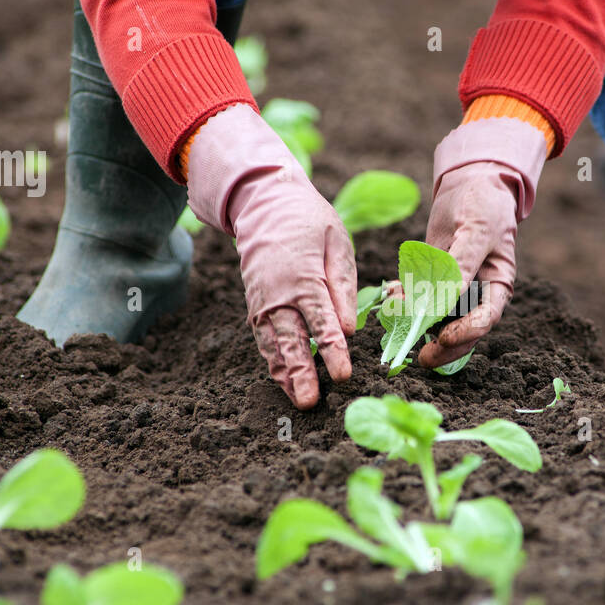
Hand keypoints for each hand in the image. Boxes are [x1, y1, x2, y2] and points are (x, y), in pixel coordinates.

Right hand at [186, 105, 356, 408]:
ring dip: (285, 374)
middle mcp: (278, 294)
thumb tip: (349, 327)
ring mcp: (262, 301)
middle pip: (291, 341)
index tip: (342, 375)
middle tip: (311, 403)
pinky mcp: (256, 304)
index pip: (321, 322)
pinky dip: (272, 360)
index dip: (332, 351)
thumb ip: (343, 284)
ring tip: (298, 401)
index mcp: (303, 277)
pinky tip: (283, 380)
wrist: (262, 201)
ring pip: (273, 344)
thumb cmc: (308, 219)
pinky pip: (263, 337)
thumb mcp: (336, 241)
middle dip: (301, 374)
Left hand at [417, 118, 547, 368]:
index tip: (445, 337)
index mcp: (496, 285)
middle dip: (440, 347)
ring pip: (435, 319)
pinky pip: (418, 298)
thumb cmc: (483, 204)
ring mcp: (453, 290)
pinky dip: (403, 300)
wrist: (469, 185)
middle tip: (419, 357)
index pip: (485, 319)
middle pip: (460, 331)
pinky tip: (391, 294)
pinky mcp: (432, 280)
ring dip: (414, 322)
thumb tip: (446, 297)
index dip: (467, 332)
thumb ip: (462, 263)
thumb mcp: (476, 229)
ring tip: (395, 316)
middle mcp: (476, 294)